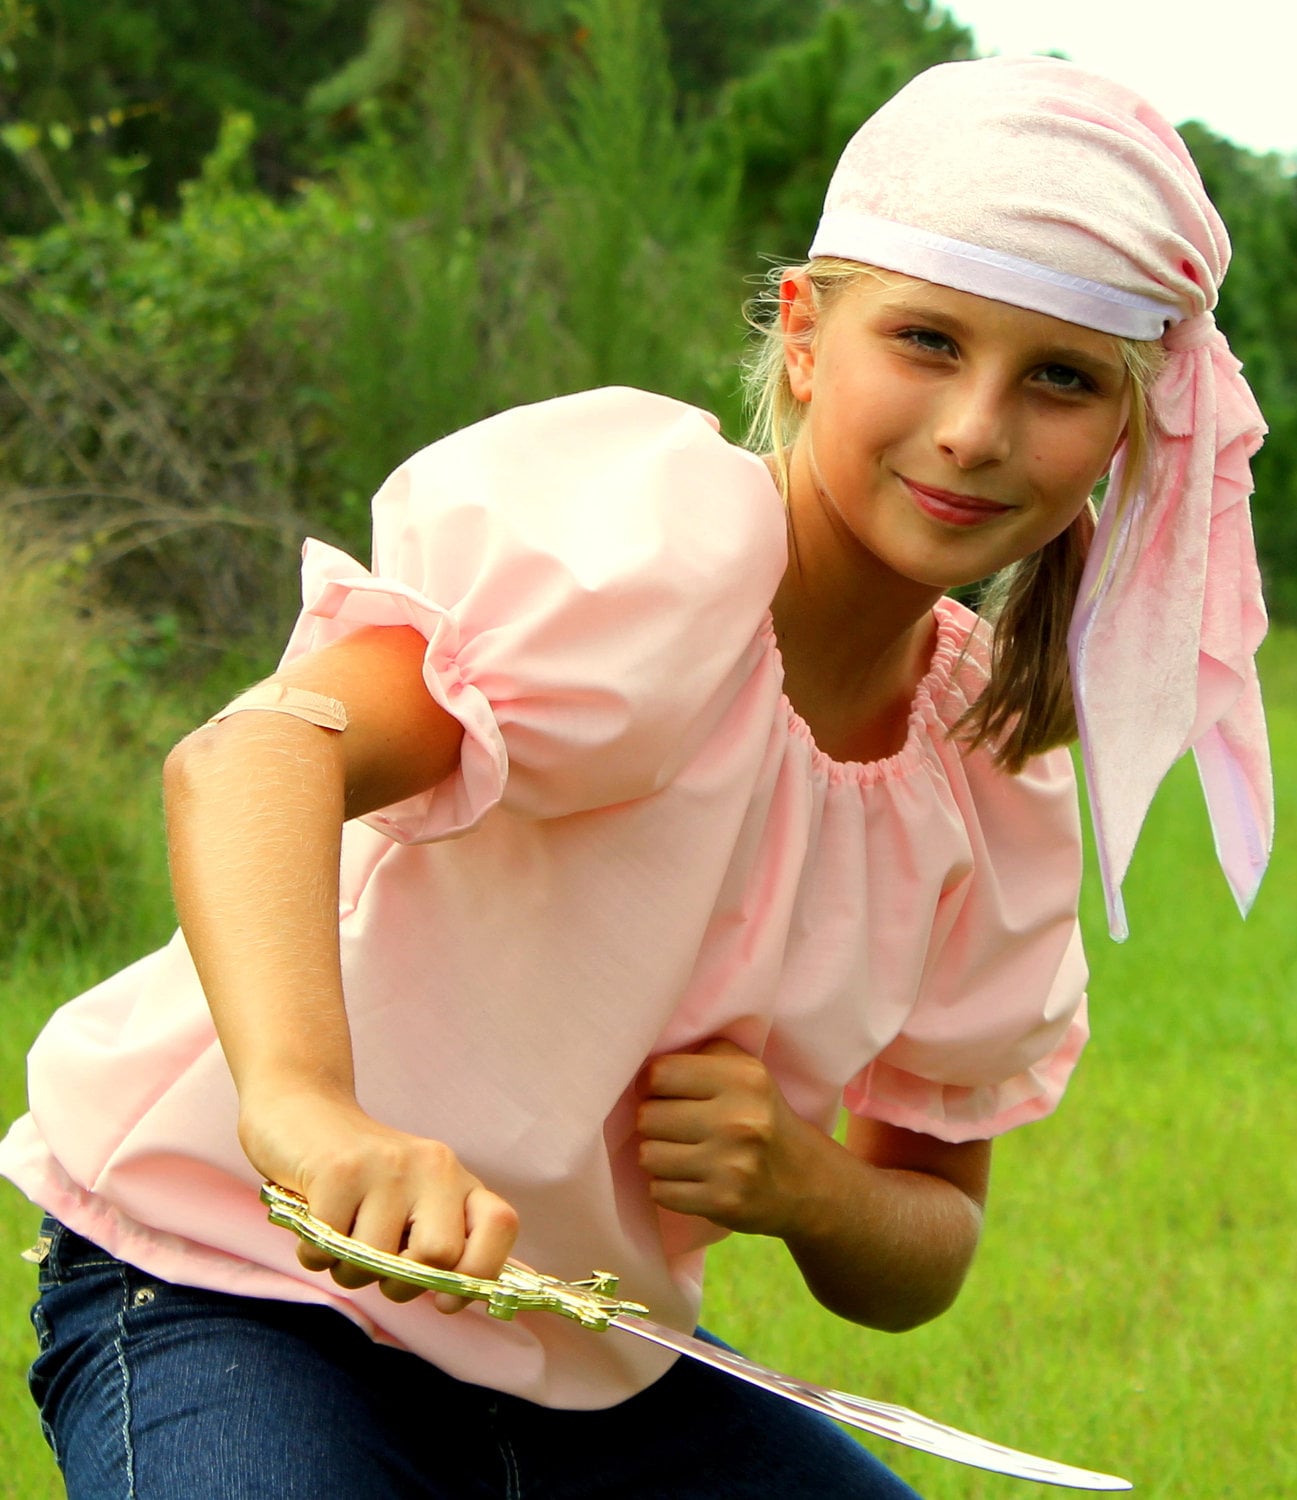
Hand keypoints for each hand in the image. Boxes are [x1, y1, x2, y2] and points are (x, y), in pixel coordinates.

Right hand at [238, 1086, 517, 1308]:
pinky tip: (316, 1223)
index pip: (500, 1225)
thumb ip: (439, 1239)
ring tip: (340, 1237)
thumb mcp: (415, 1200)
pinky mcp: (338, 1170)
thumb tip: (453, 1299)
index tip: (445, 1300)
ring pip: (374, 1263)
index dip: (480, 1273)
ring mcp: (386, 1165)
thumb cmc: (364, 1178)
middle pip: (438, 1256)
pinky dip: (313, 1255)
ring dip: (347, 1271)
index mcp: (458, 1178)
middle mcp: (433, 1165)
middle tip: (377, 1267)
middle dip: (401, 1285)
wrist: (304, 1111)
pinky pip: (326, 1250)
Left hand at [636, 1039, 819, 1236]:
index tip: (659, 1092)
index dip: (649, 1084)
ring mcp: (731, 1166)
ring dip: (657, 1156)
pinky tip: (690, 1178)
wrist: (805, 1181)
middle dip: (652, 1121)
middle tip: (673, 1125)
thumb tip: (640, 1060)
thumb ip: (698, 1055)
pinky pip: (659, 1191)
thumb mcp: (744, 1069)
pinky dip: (667, 1186)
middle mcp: (739, 1121)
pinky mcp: (723, 1203)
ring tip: (680, 1152)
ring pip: (648, 1156)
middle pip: (647, 1117)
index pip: (659, 1074)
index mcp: (743, 1078)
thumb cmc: (759, 1115)